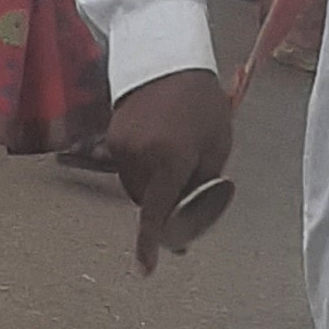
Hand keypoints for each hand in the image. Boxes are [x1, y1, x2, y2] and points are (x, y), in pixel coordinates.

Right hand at [107, 69, 233, 274]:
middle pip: (147, 201)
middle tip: (187, 191)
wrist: (168, 60)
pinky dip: (140, 168)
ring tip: (175, 160)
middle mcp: (139, 156)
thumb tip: (188, 207)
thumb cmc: (202, 103)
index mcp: (169, 159)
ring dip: (151, 185)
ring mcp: (121, 145)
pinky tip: (149, 151)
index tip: (145, 268)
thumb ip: (202, 179)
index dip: (149, 243)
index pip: (157, 212)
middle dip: (164, 204)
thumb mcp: (217, 143)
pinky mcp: (111, 134)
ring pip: (134, 185)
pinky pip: (124, 166)